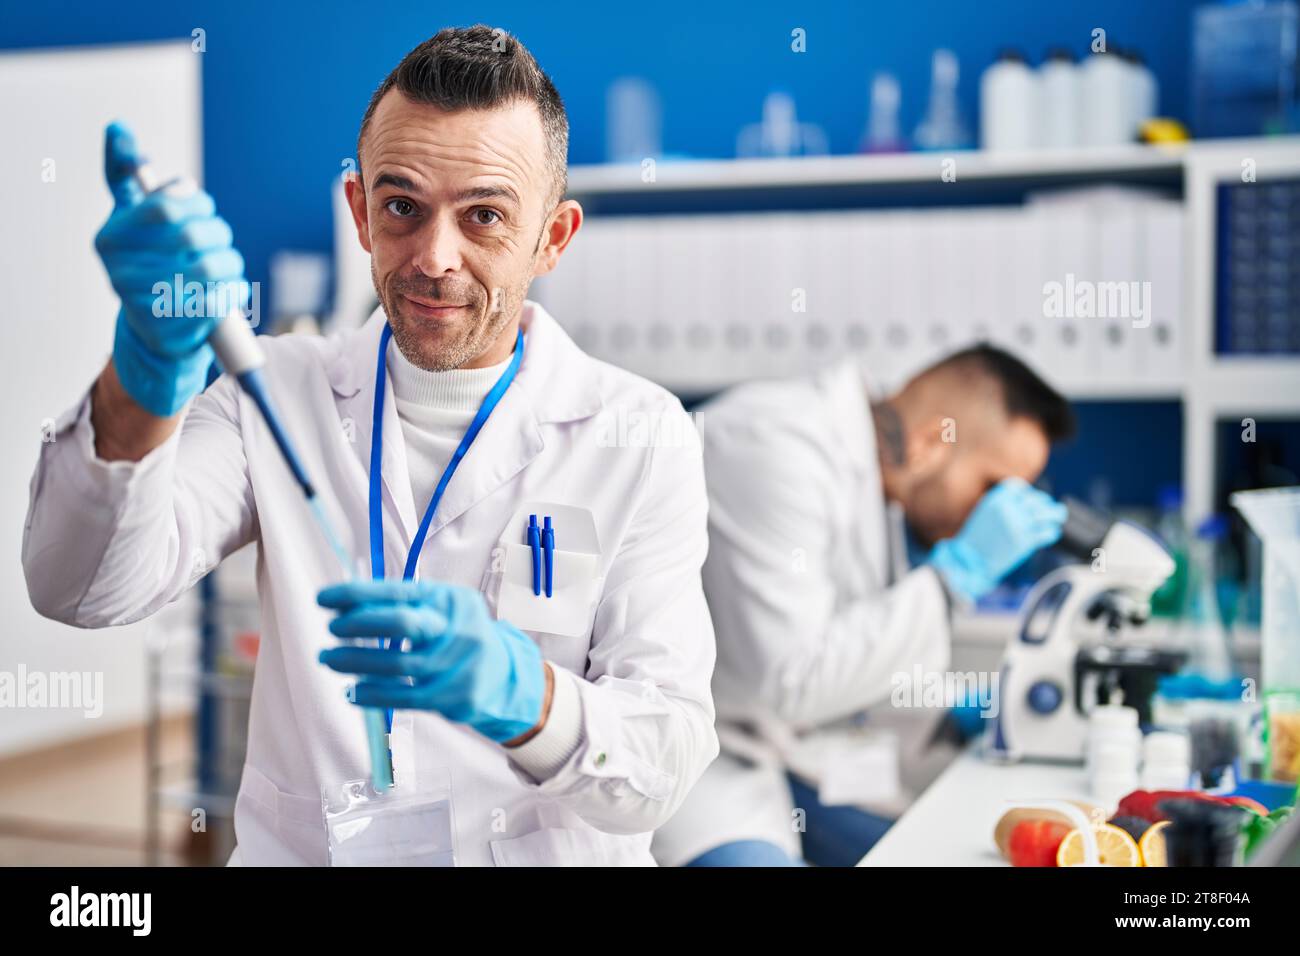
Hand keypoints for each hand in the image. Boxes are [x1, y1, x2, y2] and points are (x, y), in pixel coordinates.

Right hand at [94, 121, 245, 416]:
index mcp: (110, 239)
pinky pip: (220, 300)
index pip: (165, 207)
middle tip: (221, 238)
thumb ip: (126, 172)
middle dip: (218, 233)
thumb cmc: (148, 261)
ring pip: (211, 268)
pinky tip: (228, 288)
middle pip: (192, 236)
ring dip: (230, 262)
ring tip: (227, 263)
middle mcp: (120, 273)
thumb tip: (119, 128)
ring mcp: (147, 306)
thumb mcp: (132, 216)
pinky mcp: (175, 332)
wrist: (153, 331)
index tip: (203, 208)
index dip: (196, 204)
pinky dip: (233, 290)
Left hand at [317, 579, 547, 744]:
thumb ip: (402, 605)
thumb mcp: (440, 610)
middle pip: (403, 623)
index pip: (398, 591)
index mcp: (449, 599)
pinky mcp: (454, 697)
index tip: (324, 598)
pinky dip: (372, 694)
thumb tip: (344, 605)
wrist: (504, 675)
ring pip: (397, 665)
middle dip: (359, 624)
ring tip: (329, 658)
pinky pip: (404, 697)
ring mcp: (458, 664)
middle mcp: (457, 628)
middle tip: (332, 629)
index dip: (357, 594)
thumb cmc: (459, 636)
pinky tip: (352, 690)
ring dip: (355, 661)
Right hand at [927, 478, 1066, 602]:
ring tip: (1060, 515)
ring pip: (1046, 515)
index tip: (1033, 498)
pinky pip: (1046, 533)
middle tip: (1051, 507)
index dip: (1029, 493)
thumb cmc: (975, 539)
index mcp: (996, 500)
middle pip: (1036, 500)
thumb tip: (1024, 502)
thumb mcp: (984, 513)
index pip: (1020, 488)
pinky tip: (1052, 532)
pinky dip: (1052, 532)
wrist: (969, 560)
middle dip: (1045, 502)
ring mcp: (1018, 524)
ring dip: (1056, 514)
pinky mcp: (1025, 541)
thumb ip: (1002, 505)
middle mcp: (1009, 509)